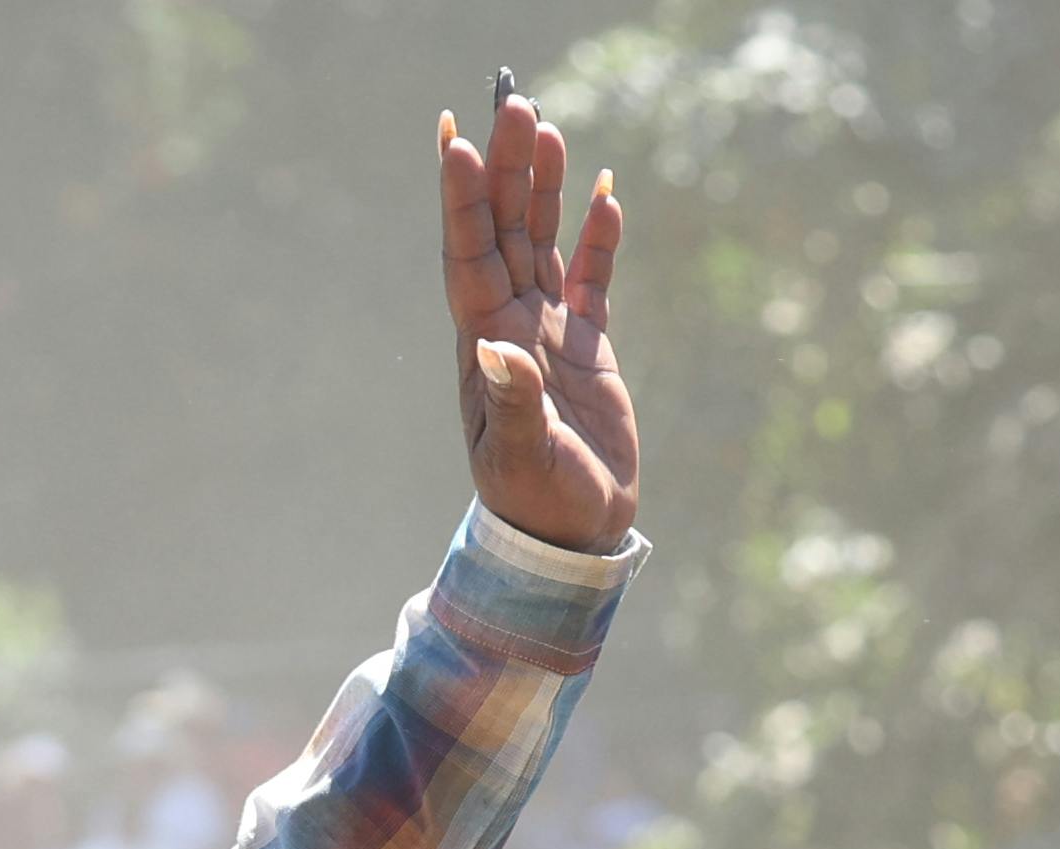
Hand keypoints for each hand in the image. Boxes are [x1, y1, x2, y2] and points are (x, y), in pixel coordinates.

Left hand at [441, 77, 639, 554]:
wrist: (569, 533)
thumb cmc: (536, 502)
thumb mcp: (519, 459)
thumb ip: (510, 404)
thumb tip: (495, 349)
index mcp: (486, 344)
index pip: (468, 256)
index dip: (462, 201)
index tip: (455, 143)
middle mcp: (510, 325)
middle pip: (504, 230)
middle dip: (506, 169)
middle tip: (512, 104)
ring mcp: (548, 330)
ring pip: (541, 240)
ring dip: (543, 186)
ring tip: (546, 126)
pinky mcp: (587, 345)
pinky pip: (591, 275)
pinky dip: (597, 236)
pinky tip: (603, 192)